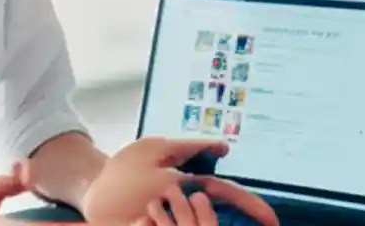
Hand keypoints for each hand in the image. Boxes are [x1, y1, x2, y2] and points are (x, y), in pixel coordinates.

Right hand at [81, 137, 277, 225]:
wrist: (92, 192)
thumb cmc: (126, 167)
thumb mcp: (155, 148)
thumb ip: (190, 147)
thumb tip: (224, 148)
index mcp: (180, 184)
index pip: (223, 194)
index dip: (251, 205)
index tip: (272, 220)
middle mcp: (177, 208)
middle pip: (218, 220)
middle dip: (244, 219)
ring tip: (248, 225)